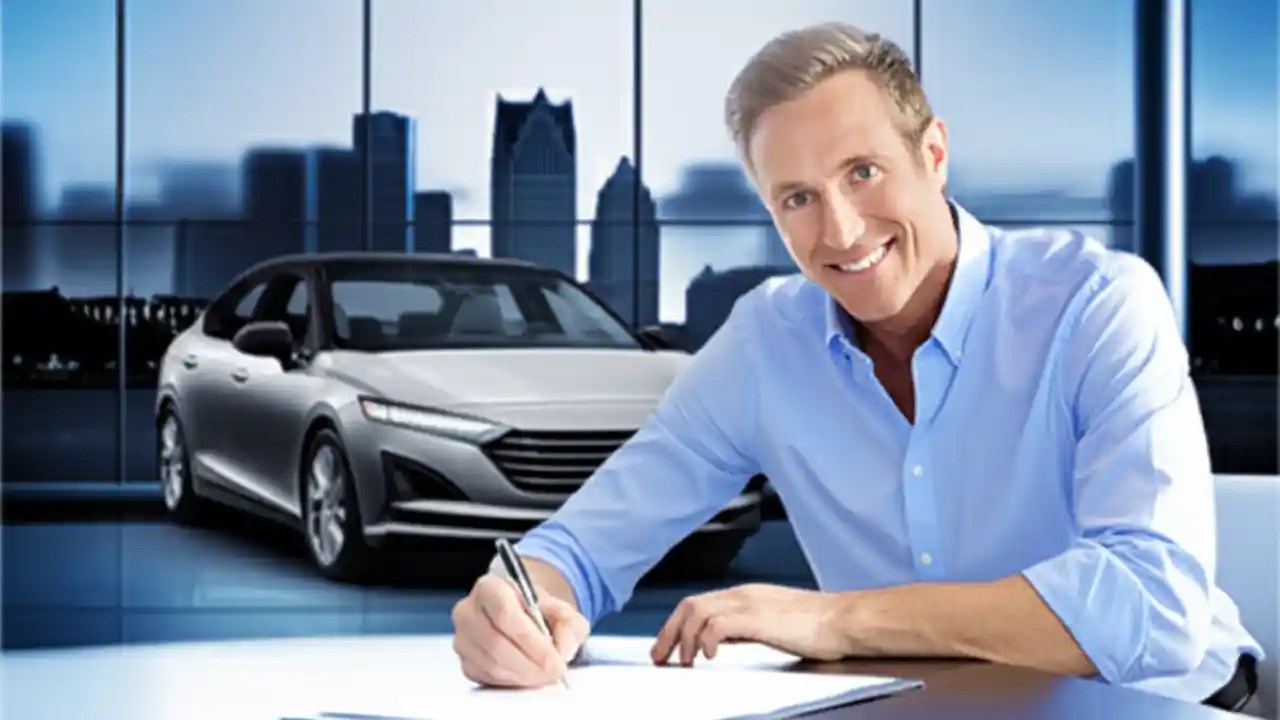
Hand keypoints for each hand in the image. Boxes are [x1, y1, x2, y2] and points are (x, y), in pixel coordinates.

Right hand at [451, 574, 589, 687]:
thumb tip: (562, 650)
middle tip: (554, 673)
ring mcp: (462, 638)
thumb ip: (569, 626)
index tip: (554, 659)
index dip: (530, 640)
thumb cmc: (539, 612)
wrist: (523, 617)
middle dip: (529, 664)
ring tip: (544, 676)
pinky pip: (486, 677)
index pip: (504, 614)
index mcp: (490, 587)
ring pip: (491, 664)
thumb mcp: (563, 611)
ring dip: (522, 675)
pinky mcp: (464, 661)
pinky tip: (528, 677)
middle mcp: (468, 611)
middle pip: (495, 643)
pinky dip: (511, 682)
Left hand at [650, 583, 852, 665]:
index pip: (698, 604)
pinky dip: (706, 640)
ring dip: (685, 639)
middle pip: (690, 605)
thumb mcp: (771, 622)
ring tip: (684, 662)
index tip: (666, 647)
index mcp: (745, 595)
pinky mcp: (759, 618)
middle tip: (660, 658)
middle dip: (669, 632)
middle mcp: (743, 595)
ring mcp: (750, 604)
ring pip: (698, 612)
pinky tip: (708, 656)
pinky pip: (719, 624)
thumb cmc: (817, 625)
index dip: (676, 625)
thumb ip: (745, 626)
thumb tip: (721, 639)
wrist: (844, 620)